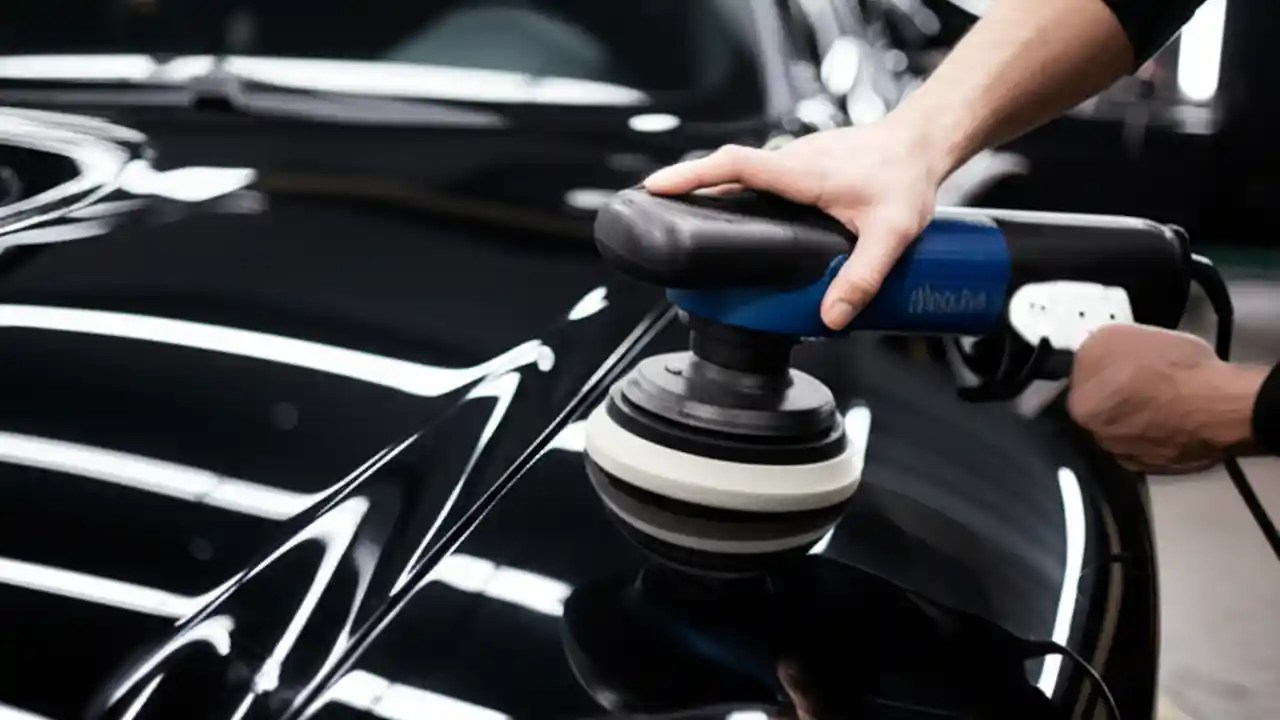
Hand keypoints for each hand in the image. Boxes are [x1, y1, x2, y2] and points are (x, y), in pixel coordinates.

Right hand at [643, 122, 943, 329]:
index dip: (692, 175)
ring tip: (686, 220)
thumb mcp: (893, 235)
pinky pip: (760, 178)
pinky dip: (736, 192)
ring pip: (743, 176)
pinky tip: (737, 219)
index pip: (734, 167)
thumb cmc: (908, 179)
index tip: (657, 186)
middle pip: (727, 173)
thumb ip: (863, 278)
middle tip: (656, 211)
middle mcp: (792, 161)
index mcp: (801, 173)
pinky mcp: (803, 167)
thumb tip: (831, 318)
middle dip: (688, 187)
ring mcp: (796, 161)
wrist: (924, 143)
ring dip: (712, 190)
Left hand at [1068, 325, 1267, 473]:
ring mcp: (1129, 457)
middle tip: (1142, 380)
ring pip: (1125, 430)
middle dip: (1116, 397)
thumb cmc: (1169, 366)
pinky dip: (1158, 434)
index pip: (1081, 384)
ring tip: (1163, 400)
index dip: (1100, 370)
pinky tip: (1174, 418)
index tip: (1118, 365)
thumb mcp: (1116, 336)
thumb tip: (1093, 362)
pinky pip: (1150, 445)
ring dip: (1136, 417)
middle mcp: (1097, 437)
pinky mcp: (1159, 469)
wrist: (1220, 406)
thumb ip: (1093, 353)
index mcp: (1081, 408)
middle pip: (1101, 410)